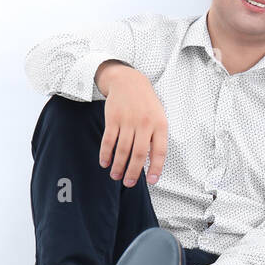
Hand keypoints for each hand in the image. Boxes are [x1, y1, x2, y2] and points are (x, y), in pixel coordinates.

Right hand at [96, 61, 168, 185]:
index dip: (156, 168)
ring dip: (118, 166)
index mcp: (160, 125)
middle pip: (139, 154)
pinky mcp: (113, 118)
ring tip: (116, 176)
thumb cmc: (146, 104)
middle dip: (133, 172)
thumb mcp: (159, 118)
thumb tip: (152, 163)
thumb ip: (157, 138)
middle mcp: (145, 124)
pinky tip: (104, 162)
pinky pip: (108, 140)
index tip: (152, 181)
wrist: (129, 82)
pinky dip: (105, 153)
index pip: (160, 151)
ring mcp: (128, 121)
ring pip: (122, 149)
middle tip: (129, 183)